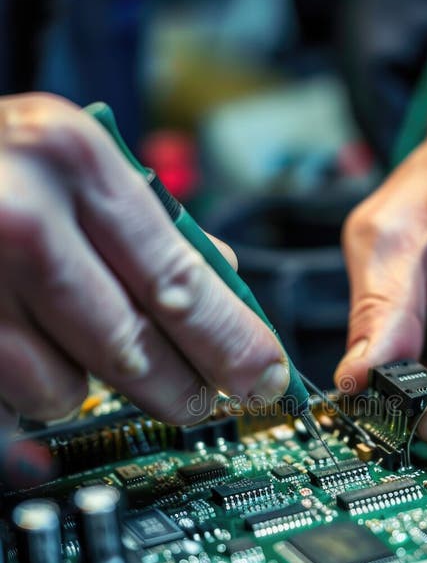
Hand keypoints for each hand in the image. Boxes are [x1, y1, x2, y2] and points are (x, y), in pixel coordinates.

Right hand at [0, 94, 288, 423]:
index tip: (265, 379)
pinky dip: (38, 390)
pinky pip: (18, 402)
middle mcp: (21, 217)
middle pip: (137, 347)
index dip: (234, 344)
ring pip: (73, 388)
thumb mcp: (68, 162)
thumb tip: (227, 286)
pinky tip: (31, 350)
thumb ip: (148, 222)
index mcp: (72, 160)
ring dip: (92, 385)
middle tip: (204, 398)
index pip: (182, 280)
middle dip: (184, 388)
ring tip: (79, 344)